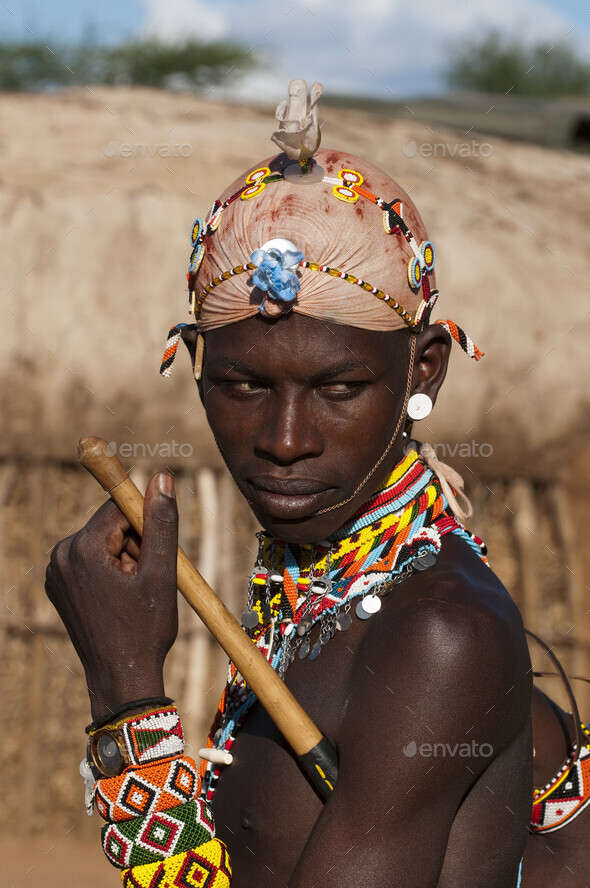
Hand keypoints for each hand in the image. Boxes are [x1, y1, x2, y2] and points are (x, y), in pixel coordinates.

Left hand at [45, 472, 178, 719]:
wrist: (121, 678)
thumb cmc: (144, 629)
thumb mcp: (161, 572)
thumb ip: (161, 522)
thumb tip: (161, 478)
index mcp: (81, 548)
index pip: (119, 508)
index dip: (148, 524)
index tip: (161, 549)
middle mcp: (61, 555)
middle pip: (111, 525)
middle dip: (137, 544)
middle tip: (150, 578)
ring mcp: (57, 572)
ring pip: (104, 543)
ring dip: (127, 558)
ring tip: (138, 593)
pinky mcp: (60, 586)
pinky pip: (92, 561)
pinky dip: (113, 571)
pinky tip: (124, 599)